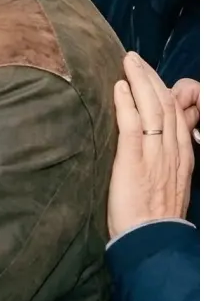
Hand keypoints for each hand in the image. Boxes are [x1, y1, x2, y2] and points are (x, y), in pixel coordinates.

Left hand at [108, 52, 194, 238]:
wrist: (153, 240)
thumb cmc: (153, 217)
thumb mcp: (169, 183)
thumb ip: (165, 160)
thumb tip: (153, 142)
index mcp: (181, 155)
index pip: (178, 113)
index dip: (164, 90)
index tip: (149, 76)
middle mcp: (172, 150)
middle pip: (167, 104)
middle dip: (152, 78)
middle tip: (135, 60)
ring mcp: (155, 154)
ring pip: (153, 109)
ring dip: (140, 81)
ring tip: (128, 63)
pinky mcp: (135, 162)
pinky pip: (133, 127)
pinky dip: (127, 105)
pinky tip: (119, 88)